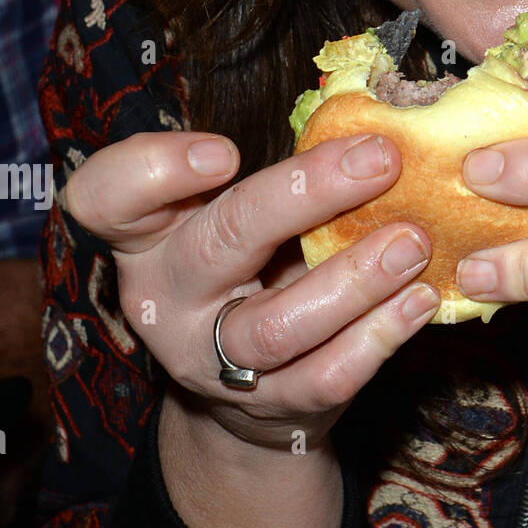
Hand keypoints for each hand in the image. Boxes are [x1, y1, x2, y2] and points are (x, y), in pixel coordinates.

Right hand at [64, 130, 439, 453]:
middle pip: (221, 242)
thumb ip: (284, 175)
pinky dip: (381, 336)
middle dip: (305, 194)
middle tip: (380, 159)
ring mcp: (214, 360)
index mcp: (150, 234)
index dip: (153, 171)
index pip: (108, 197)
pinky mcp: (271, 405)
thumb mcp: (242, 214)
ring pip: (277, 324)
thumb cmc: (256, 265)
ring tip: (413, 242)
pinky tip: (419, 298)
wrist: (250, 395)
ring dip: (355, 278)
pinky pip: (326, 375)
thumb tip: (375, 122)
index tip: (223, 152)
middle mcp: (168, 296)